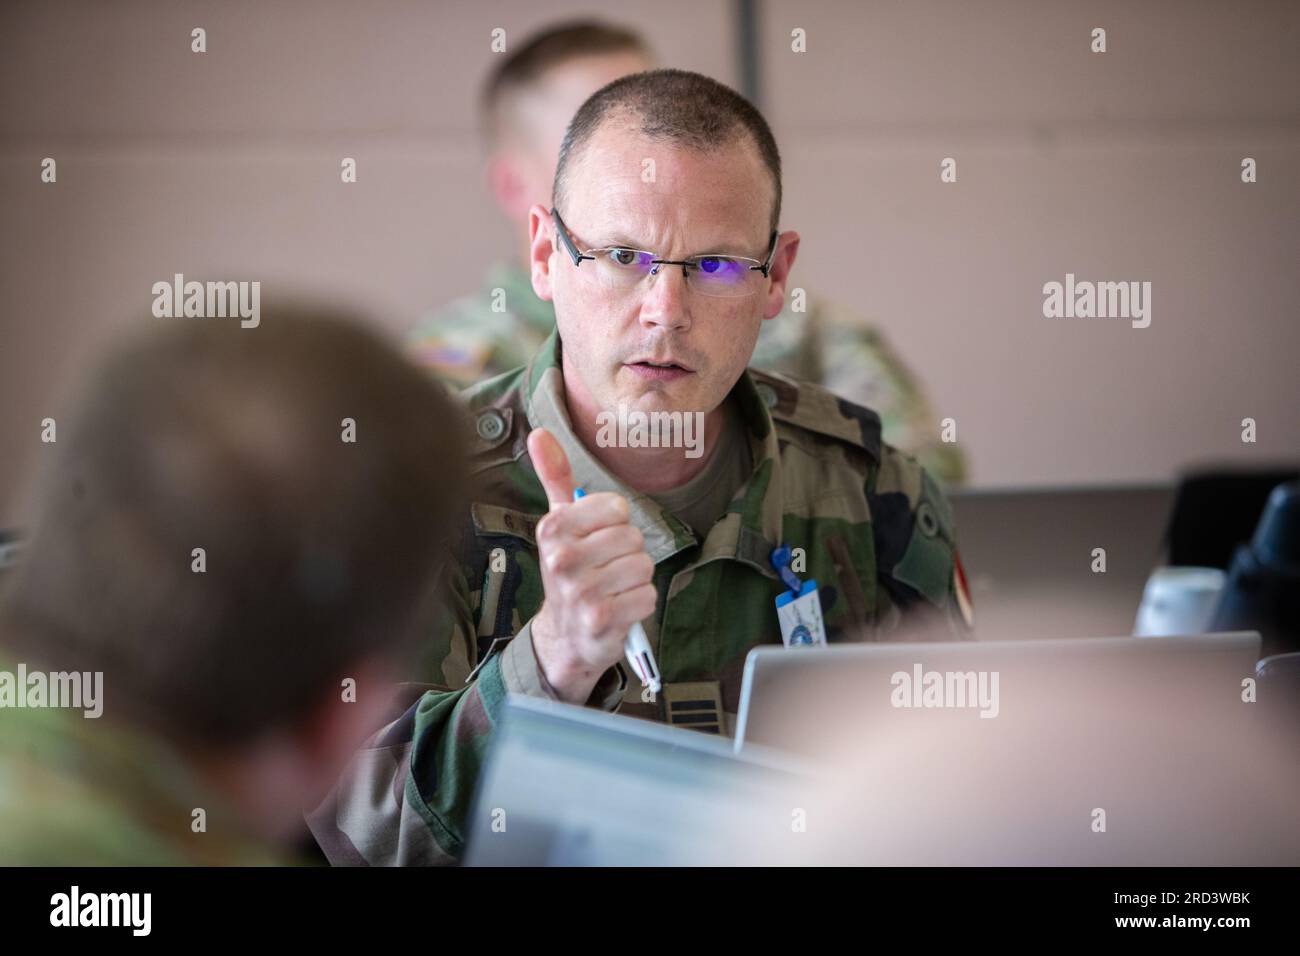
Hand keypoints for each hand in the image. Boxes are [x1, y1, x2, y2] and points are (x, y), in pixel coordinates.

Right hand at [526, 428, 656, 703]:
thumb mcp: (559, 523)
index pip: (618, 507)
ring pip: (643, 566)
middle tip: (606, 570)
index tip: (597, 541)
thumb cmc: (570, 571)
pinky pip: (648, 596)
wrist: (563, 636)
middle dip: (628, 554)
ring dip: (635, 580)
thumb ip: (556, 476)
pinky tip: (619, 609)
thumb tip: (540, 432)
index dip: (616, 524)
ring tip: (613, 590)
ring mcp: (580, 592)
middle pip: (633, 538)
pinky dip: (640, 604)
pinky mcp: (601, 621)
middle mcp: (561, 559)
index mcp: (553, 529)